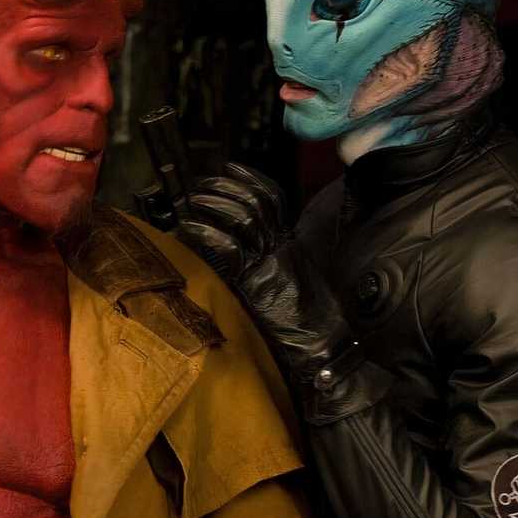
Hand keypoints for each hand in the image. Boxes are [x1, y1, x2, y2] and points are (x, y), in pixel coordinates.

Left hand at [176, 164, 368, 410]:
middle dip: (226, 186)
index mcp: (290, 242)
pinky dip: (209, 235)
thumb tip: (240, 249)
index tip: (232, 167)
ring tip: (194, 199)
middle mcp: (282, 246)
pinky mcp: (258, 281)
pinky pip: (231, 249)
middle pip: (255, 202)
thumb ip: (271, 260)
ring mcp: (271, 262)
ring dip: (215, 203)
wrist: (326, 350)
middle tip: (202, 183)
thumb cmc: (308, 324)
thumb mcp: (291, 281)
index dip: (251, 178)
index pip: (273, 198)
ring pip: (243, 218)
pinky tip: (191, 229)